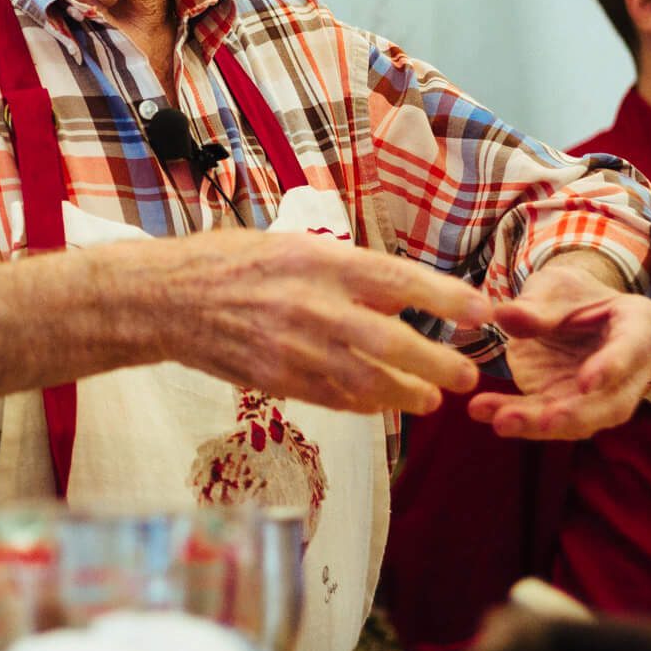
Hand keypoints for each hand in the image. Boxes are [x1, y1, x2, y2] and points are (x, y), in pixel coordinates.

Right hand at [143, 228, 493, 414]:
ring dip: (408, 394)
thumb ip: (343, 271)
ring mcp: (294, 346)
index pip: (399, 280)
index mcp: (320, 260)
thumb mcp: (291, 246)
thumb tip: (396, 296)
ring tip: (432, 399)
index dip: (446, 299)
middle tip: (467, 375)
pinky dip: (365, 404)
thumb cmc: (230, 263)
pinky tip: (383, 404)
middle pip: (394, 342)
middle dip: (439, 363)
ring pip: (369, 380)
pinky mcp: (277, 378)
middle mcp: (312, 304)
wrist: (167, 299)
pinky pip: (335, 398)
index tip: (482, 311)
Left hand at [468, 259, 650, 439]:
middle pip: (610, 402)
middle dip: (572, 415)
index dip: (612, 367)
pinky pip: (547, 420)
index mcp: (638, 323)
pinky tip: (483, 411)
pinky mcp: (571, 407)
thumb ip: (536, 304)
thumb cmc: (568, 292)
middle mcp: (630, 369)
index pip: (632, 348)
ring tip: (498, 420)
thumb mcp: (553, 286)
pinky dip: (518, 419)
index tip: (585, 384)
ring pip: (579, 421)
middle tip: (541, 420)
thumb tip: (506, 316)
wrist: (562, 310)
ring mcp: (603, 394)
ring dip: (538, 424)